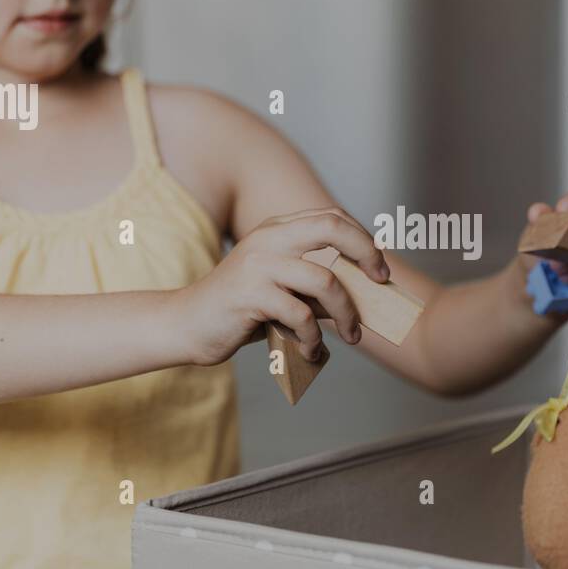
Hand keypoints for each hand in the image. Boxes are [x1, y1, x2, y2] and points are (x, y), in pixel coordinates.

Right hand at [169, 207, 388, 366]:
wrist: (187, 325)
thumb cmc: (241, 310)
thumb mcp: (282, 290)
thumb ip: (315, 286)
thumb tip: (364, 296)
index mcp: (277, 230)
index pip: (331, 218)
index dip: (363, 239)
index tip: (380, 270)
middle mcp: (269, 239)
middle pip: (332, 228)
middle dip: (366, 254)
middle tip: (380, 284)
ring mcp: (258, 265)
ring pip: (324, 279)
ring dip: (346, 313)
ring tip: (350, 336)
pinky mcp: (250, 294)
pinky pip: (301, 314)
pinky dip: (314, 337)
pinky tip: (312, 351)